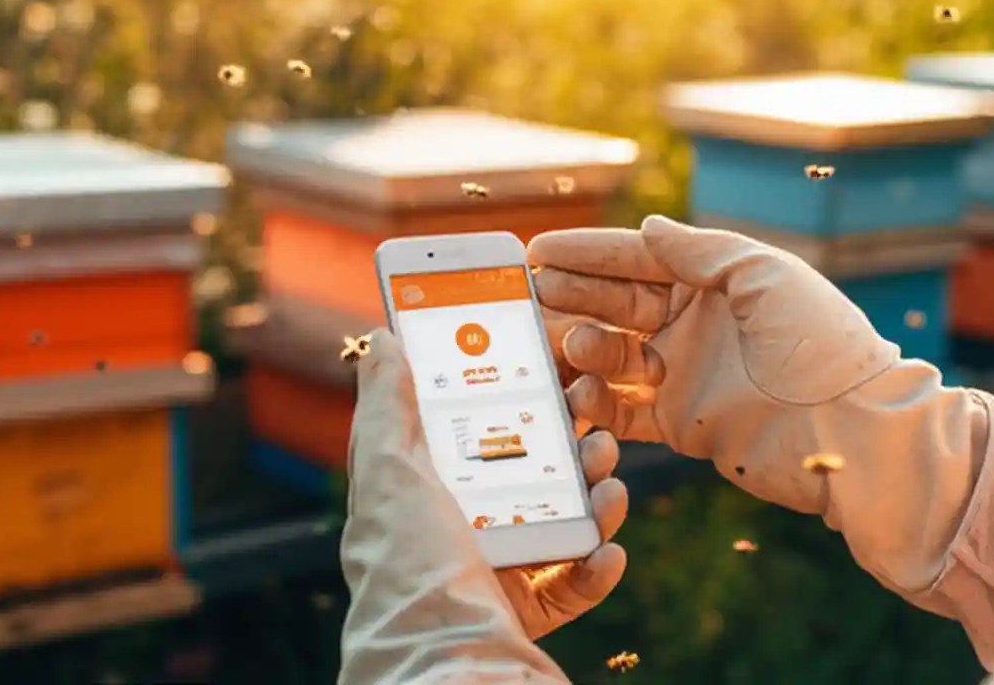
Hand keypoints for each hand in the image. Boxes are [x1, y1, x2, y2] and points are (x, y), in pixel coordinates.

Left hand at [342, 327, 625, 659]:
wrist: (441, 662)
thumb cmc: (406, 565)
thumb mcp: (388, 472)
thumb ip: (388, 406)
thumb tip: (383, 340)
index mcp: (423, 492)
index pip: (467, 430)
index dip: (505, 395)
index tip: (546, 364)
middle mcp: (457, 531)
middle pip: (527, 473)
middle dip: (568, 445)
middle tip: (594, 423)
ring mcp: (494, 573)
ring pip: (559, 522)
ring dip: (594, 499)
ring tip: (610, 483)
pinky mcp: (526, 614)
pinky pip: (573, 583)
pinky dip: (598, 567)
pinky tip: (609, 552)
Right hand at [528, 215, 898, 513]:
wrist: (852, 434)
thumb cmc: (819, 344)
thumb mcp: (764, 275)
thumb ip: (701, 251)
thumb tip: (648, 228)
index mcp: (715, 283)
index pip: (639, 259)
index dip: (588, 253)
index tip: (539, 249)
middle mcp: (695, 325)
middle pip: (617, 304)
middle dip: (572, 295)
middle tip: (528, 292)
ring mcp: (686, 375)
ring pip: (614, 355)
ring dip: (583, 345)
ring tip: (562, 342)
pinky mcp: (681, 425)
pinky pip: (624, 410)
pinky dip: (598, 400)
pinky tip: (578, 389)